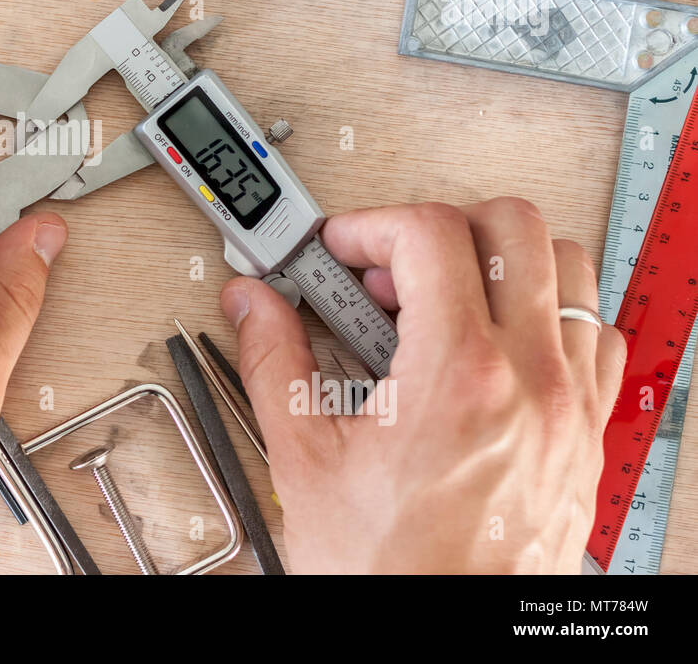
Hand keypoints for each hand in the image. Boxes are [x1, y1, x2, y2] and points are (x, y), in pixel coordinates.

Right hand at [221, 199, 626, 573]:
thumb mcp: (304, 458)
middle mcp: (530, 380)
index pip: (430, 235)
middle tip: (388, 270)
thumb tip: (253, 304)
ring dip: (499, 261)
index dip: (371, 226)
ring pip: (566, 270)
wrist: (440, 635)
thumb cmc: (386, 569)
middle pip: (510, 228)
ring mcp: (570, 405)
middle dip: (437, 227)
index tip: (341, 251)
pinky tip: (496, 344)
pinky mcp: (586, 434)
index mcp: (457, 375)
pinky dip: (549, 315)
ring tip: (442, 297)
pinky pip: (596, 335)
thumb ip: (273, 360)